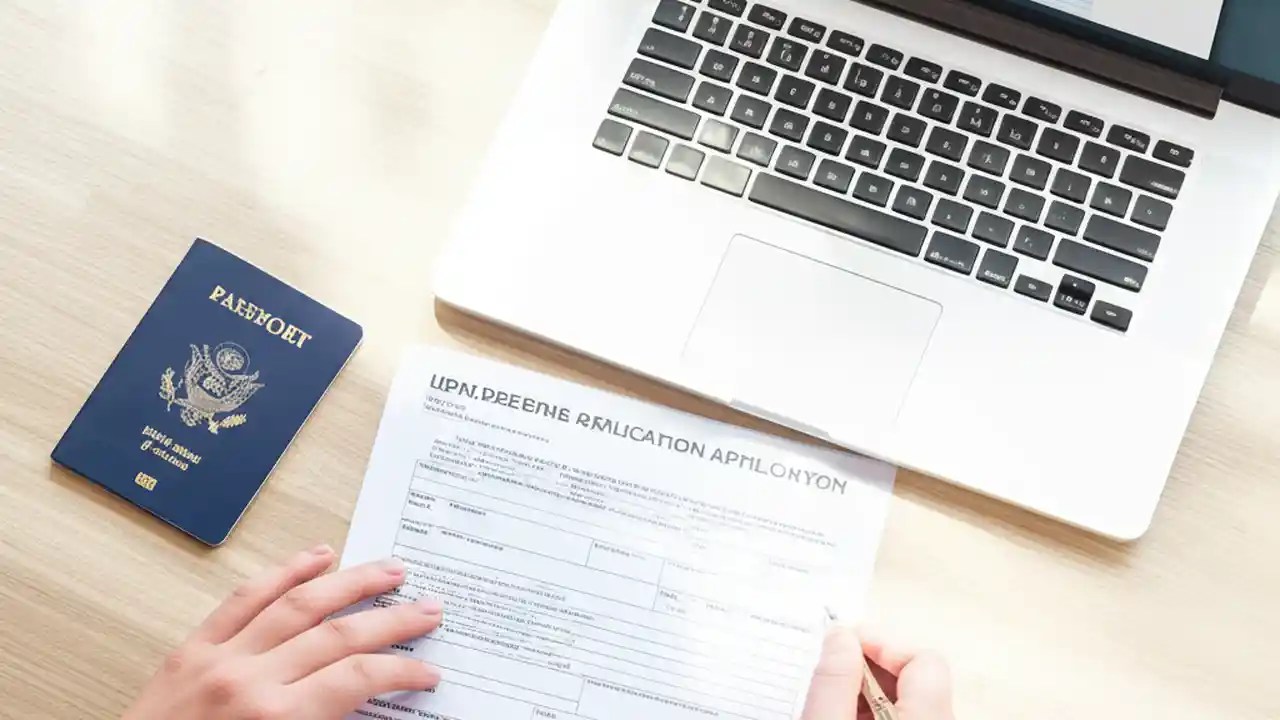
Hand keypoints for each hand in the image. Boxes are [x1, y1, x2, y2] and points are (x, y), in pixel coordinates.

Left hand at [124, 545, 442, 719]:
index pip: (358, 680)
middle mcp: (250, 681)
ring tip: (388, 569)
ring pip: (300, 602)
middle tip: (428, 609)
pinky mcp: (193, 648)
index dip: (401, 671)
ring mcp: (220, 658)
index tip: (426, 673)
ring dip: (351, 582)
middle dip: (393, 620)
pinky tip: (315, 557)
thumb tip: (367, 706)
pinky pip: (246, 597)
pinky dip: (284, 572)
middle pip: (340, 635)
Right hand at [801, 626, 953, 719]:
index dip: (882, 644)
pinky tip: (848, 717)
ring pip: (912, 697)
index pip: (924, 659)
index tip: (844, 643)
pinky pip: (909, 714)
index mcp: (926, 719)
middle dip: (872, 666)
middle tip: (834, 672)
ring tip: (836, 701)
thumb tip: (840, 637)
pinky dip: (879, 710)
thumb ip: (834, 682)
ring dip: (872, 690)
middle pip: (918, 677)